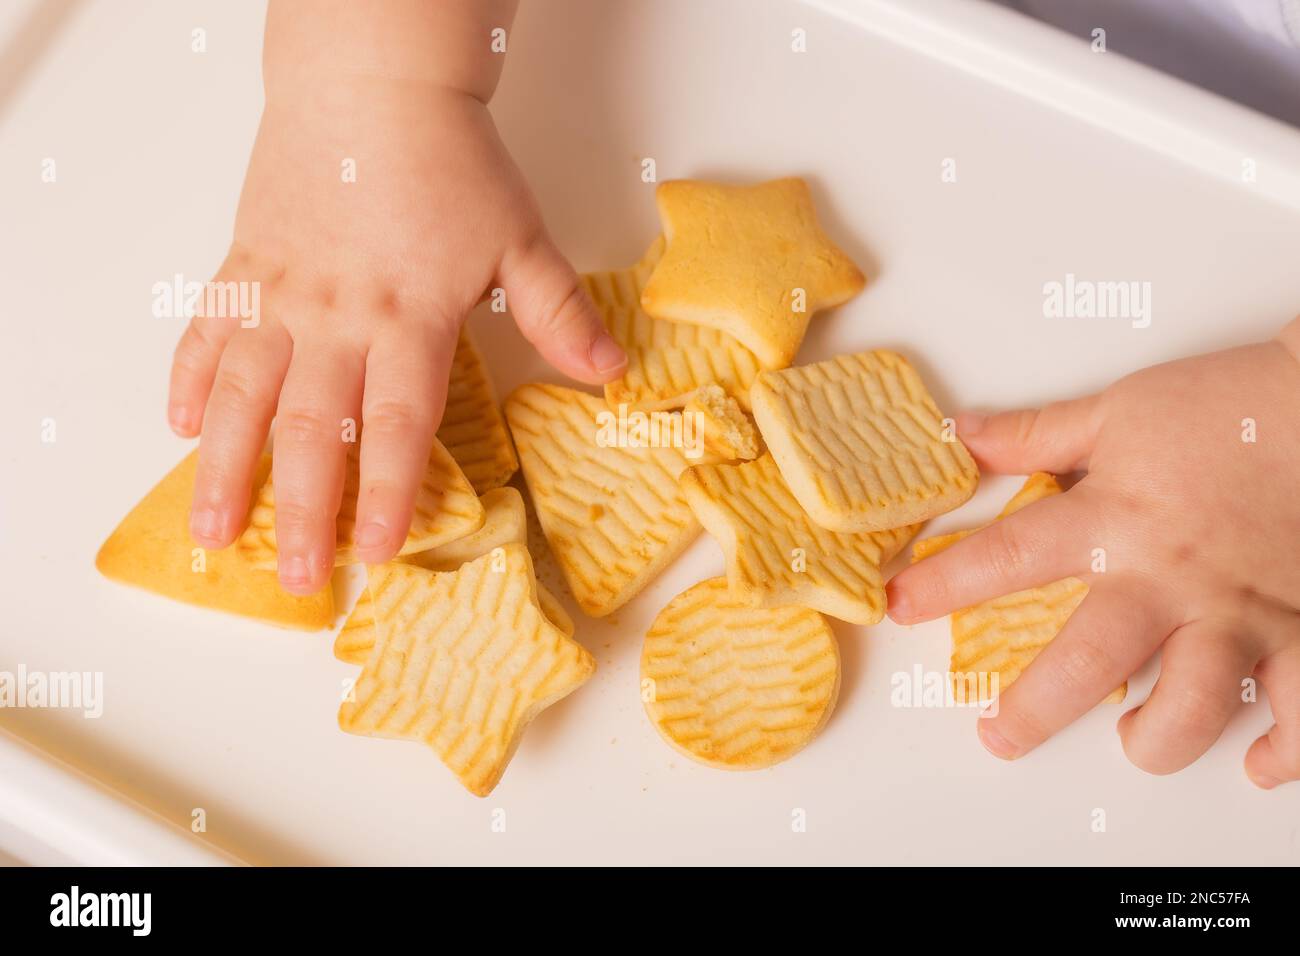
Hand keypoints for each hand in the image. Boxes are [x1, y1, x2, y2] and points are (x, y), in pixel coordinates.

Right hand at [168, 79, 624, 593]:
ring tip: (211, 530)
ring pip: (241, 395)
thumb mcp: (520, 238)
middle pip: (310, 430)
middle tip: (293, 578)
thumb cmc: (450, 161)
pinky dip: (189, 379)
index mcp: (408, 319)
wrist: (374, 84)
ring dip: (223, 468)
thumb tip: (613, 373)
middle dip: (301, 511)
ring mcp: (280, 294)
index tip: (373, 554)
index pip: (394, 427)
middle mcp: (336, 318)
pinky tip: (180, 426)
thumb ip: (560, 313)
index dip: (384, 496)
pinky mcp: (243, 265)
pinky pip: (206, 331)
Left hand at [887, 322, 1299, 787]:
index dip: (941, 585)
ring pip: (1190, 708)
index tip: (899, 606)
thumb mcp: (1118, 410)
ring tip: (1131, 736)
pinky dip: (1283, 749)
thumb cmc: (1227, 404)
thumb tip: (960, 435)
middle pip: (1085, 666)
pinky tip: (1256, 762)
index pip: (1005, 561)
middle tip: (997, 734)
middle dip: (1031, 711)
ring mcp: (1236, 614)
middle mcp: (1167, 580)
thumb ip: (1036, 436)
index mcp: (1112, 523)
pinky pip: (1299, 713)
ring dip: (1155, 739)